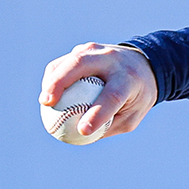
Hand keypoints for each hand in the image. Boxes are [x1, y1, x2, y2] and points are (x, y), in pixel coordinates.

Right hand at [39, 42, 157, 138]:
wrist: (143, 65)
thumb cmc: (136, 98)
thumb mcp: (132, 116)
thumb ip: (108, 127)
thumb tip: (80, 139)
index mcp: (129, 78)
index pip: (111, 96)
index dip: (97, 114)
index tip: (82, 130)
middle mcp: (112, 59)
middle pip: (81, 64)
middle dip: (60, 82)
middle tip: (47, 103)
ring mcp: (97, 50)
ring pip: (69, 59)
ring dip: (52, 78)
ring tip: (44, 101)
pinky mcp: (85, 49)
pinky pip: (65, 61)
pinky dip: (54, 76)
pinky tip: (48, 92)